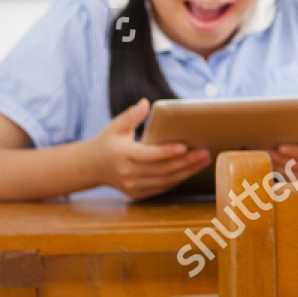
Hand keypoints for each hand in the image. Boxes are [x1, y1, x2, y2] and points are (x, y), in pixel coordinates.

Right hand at [88, 99, 210, 198]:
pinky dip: (177, 179)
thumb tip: (145, 103)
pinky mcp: (137, 193)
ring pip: (165, 181)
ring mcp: (132, 185)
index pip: (148, 155)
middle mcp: (127, 173)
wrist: (92, 166)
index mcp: (122, 154)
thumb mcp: (116, 126)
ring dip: (187, 172)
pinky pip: (161, 187)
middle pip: (161, 170)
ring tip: (204, 160)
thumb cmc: (109, 142)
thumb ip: (131, 116)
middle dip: (186, 162)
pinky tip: (192, 169)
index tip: (185, 146)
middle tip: (205, 153)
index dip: (166, 152)